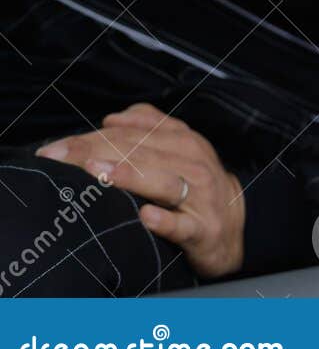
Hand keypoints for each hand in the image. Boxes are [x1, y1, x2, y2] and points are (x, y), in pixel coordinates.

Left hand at [36, 103, 245, 278]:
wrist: (235, 228)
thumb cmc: (198, 188)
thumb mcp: (182, 151)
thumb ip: (152, 128)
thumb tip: (112, 118)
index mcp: (184, 141)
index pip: (131, 134)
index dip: (90, 139)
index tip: (53, 150)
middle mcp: (192, 163)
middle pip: (140, 153)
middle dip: (94, 153)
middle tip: (56, 159)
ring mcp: (199, 197)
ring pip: (162, 183)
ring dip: (129, 176)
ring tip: (96, 173)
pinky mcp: (203, 229)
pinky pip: (182, 225)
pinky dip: (165, 221)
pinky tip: (146, 217)